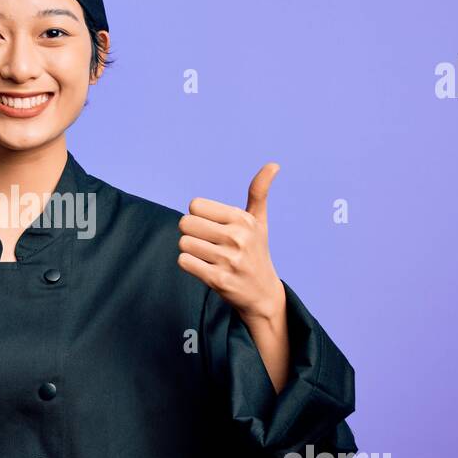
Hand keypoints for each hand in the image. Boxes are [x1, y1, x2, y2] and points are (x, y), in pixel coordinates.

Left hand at [177, 163, 285, 323]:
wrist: (263, 293)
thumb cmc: (256, 251)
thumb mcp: (259, 221)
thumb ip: (259, 192)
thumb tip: (274, 164)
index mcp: (242, 219)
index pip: (195, 205)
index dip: (198, 216)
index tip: (212, 227)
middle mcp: (237, 237)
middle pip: (185, 223)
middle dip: (191, 233)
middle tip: (207, 243)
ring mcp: (228, 260)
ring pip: (183, 243)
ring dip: (190, 250)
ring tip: (208, 257)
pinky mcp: (219, 280)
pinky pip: (184, 262)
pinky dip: (189, 264)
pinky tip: (204, 268)